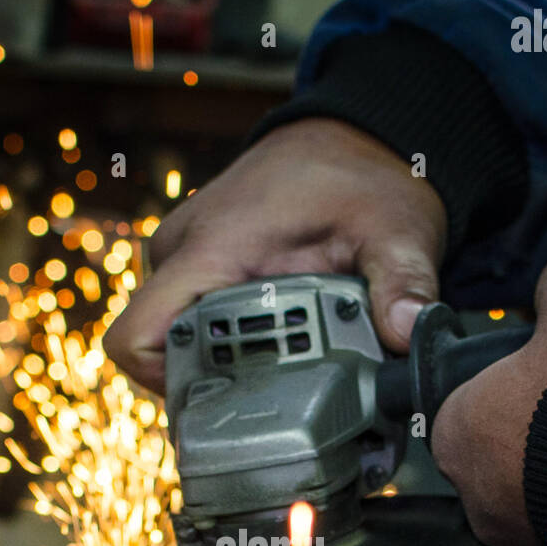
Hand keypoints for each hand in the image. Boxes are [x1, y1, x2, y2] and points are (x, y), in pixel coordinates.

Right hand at [103, 118, 446, 390]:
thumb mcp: (396, 230)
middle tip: (278, 397)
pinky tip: (278, 351)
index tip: (231, 404)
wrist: (350, 141)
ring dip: (223, 366)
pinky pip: (192, 323)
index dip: (170, 387)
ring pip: (177, 342)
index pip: (139, 338)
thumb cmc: (361, 179)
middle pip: (159, 354)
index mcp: (211, 249)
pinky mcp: (198, 269)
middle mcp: (182, 255)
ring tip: (285, 371)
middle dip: (211, 386)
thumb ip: (403, 282)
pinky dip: (228, 346)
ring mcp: (186, 260)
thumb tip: (407, 331)